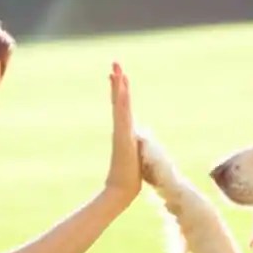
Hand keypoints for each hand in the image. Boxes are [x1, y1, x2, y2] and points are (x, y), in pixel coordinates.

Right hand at [103, 62, 141, 207]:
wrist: (121, 190)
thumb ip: (136, 148)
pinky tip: (120, 89)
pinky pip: (122, 115)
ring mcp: (121, 132)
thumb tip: (137, 147)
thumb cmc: (129, 179)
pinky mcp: (122, 136)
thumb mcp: (136, 157)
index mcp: (125, 132)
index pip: (122, 107)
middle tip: (115, 62)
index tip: (119, 75)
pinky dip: (120, 101)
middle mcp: (122, 128)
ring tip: (117, 69)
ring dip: (119, 86)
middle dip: (118, 81)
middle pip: (119, 100)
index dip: (120, 91)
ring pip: (120, 104)